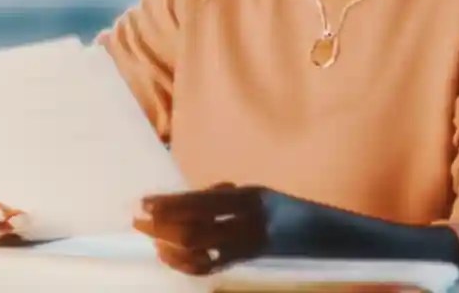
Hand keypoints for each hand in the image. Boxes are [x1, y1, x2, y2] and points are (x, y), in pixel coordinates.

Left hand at [133, 183, 268, 275]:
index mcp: (249, 198)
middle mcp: (246, 225)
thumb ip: (218, 195)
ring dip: (167, 245)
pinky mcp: (241, 265)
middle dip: (161, 226)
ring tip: (150, 236)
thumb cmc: (281, 205)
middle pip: (194, 231)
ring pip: (197, 252)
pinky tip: (166, 253)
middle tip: (139, 220)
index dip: (170, 204)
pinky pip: (205, 268)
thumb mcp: (252, 190)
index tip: (144, 202)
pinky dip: (180, 262)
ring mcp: (244, 249)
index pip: (201, 203)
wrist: (319, 234)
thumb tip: (177, 201)